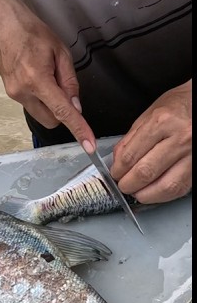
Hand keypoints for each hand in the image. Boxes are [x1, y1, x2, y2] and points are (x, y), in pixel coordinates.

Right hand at [0, 0, 95, 148]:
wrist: (2, 25)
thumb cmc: (32, 33)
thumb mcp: (60, 52)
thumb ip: (69, 82)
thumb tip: (76, 106)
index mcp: (37, 80)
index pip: (62, 112)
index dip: (78, 129)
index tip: (88, 145)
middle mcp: (22, 92)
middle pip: (51, 119)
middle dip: (63, 112)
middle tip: (63, 85)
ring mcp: (13, 94)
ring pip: (40, 112)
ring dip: (50, 102)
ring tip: (48, 74)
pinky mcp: (10, 92)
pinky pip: (31, 104)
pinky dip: (41, 97)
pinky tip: (38, 75)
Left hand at [111, 81, 191, 203]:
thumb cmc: (176, 107)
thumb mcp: (147, 116)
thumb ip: (130, 140)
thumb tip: (116, 163)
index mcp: (161, 122)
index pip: (130, 155)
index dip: (117, 170)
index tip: (114, 174)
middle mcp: (181, 137)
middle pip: (146, 172)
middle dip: (129, 185)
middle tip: (123, 186)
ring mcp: (194, 153)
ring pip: (166, 185)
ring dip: (146, 195)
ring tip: (137, 193)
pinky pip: (181, 187)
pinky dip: (164, 194)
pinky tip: (155, 192)